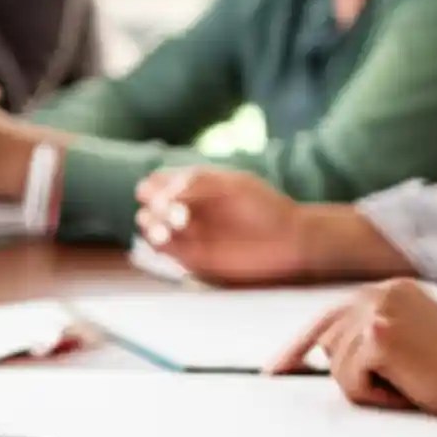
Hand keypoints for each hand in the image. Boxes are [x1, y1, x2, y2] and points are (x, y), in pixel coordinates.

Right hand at [133, 168, 307, 283]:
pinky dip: (157, 243)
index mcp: (194, 185)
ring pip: (149, 225)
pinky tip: (166, 240)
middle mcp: (186, 207)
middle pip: (147, 202)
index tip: (171, 193)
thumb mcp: (235, 186)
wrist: (289, 241)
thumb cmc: (265, 207)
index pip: (158, 180)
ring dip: (150, 224)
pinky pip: (162, 249)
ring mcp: (186, 232)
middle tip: (172, 213)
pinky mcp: (190, 256)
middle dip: (152, 205)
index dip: (157, 185)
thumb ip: (201, 182)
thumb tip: (167, 191)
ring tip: (166, 230)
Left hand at [270, 279, 436, 416]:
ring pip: (336, 368)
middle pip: (327, 347)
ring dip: (368, 388)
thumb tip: (321, 349)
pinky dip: (376, 396)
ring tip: (411, 383)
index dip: (297, 348)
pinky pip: (350, 383)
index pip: (327, 318)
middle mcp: (377, 291)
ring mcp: (376, 310)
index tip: (275, 370)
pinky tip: (410, 388)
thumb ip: (372, 332)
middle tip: (405, 384)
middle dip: (354, 377)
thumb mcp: (412, 337)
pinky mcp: (379, 335)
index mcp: (385, 289)